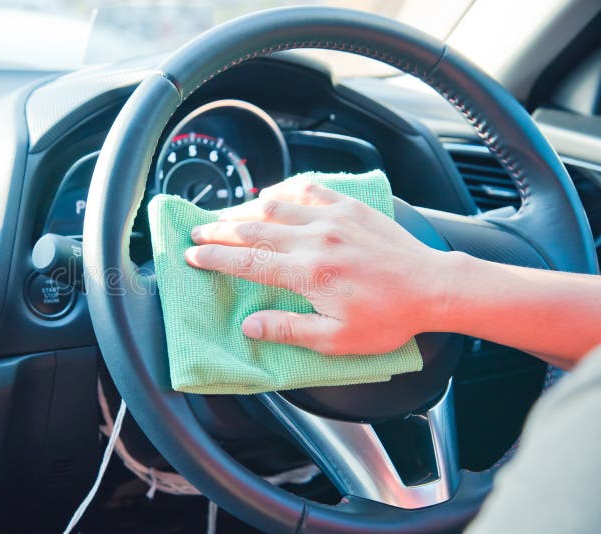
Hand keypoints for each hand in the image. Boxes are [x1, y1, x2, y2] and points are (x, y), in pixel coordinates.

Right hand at [185, 180, 454, 354]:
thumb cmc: (387, 317)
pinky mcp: (349, 206)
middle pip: (253, 229)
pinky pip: (308, 189)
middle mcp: (315, 239)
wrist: (432, 287)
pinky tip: (271, 195)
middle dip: (218, 231)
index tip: (192, 256)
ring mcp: (332, 218)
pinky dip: (284, 190)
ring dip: (244, 210)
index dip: (214, 258)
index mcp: (308, 273)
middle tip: (197, 232)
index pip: (247, 261)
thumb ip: (288, 330)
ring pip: (275, 205)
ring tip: (225, 216)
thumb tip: (249, 325)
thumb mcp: (337, 338)